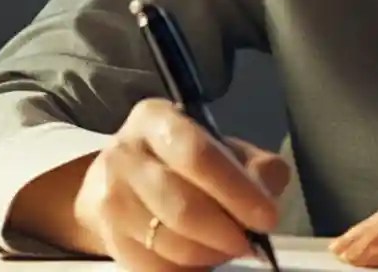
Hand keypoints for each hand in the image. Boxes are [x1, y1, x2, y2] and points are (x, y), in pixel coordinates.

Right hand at [73, 98, 290, 271]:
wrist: (121, 181)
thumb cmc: (182, 160)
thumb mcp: (223, 147)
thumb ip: (255, 165)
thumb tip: (267, 192)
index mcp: (156, 121)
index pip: (198, 156)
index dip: (237, 191)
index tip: (267, 218)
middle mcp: (125, 156)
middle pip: (182, 207)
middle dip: (226, 232)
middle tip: (249, 242)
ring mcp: (111, 201)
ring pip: (171, 244)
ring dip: (210, 254)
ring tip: (227, 246)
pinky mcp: (110, 240)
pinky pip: (157, 268)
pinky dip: (189, 269)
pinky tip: (202, 256)